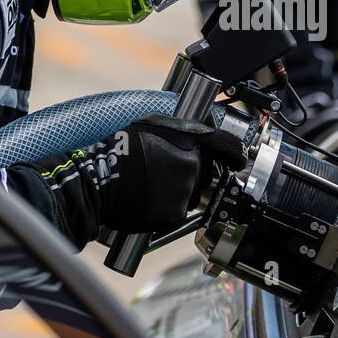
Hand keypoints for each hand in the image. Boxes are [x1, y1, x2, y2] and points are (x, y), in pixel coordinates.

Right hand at [84, 115, 244, 234]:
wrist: (99, 183)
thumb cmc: (120, 151)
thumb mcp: (152, 124)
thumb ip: (182, 128)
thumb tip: (202, 130)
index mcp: (189, 139)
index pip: (227, 146)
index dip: (235, 154)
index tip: (238, 160)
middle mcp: (191, 164)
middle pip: (205, 174)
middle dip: (191, 174)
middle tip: (164, 173)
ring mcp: (184, 190)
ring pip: (191, 194)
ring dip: (178, 192)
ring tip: (152, 186)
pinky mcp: (174, 214)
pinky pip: (178, 212)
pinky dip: (166, 209)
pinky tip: (149, 200)